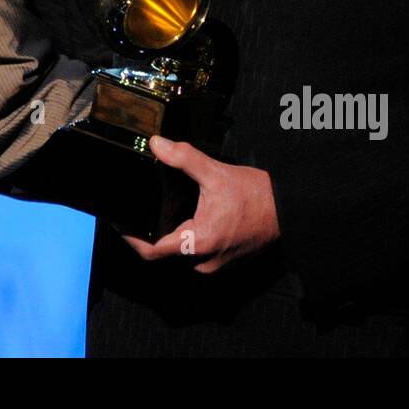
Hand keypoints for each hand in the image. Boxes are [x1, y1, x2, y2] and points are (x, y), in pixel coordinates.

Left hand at [121, 136, 280, 273]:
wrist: (289, 211)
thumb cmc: (257, 196)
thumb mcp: (216, 173)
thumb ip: (183, 158)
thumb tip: (156, 144)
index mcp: (198, 242)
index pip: (151, 251)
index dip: (130, 237)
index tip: (119, 221)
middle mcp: (204, 261)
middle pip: (164, 250)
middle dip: (152, 229)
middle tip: (142, 205)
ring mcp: (214, 264)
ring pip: (180, 250)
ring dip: (171, 230)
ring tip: (167, 205)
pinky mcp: (223, 260)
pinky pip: (196, 251)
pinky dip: (187, 233)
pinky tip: (190, 212)